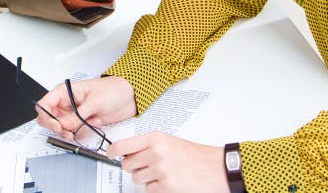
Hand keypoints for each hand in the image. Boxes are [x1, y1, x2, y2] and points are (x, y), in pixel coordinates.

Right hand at [35, 76, 136, 136]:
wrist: (129, 96)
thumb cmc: (112, 90)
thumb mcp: (94, 102)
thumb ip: (77, 115)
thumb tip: (63, 125)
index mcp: (64, 91)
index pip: (44, 104)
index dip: (46, 117)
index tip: (57, 126)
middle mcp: (66, 102)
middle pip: (48, 118)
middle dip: (55, 127)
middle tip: (67, 132)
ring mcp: (73, 113)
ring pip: (59, 127)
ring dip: (66, 132)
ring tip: (76, 132)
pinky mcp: (81, 121)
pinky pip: (72, 131)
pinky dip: (76, 134)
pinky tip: (87, 128)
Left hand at [108, 133, 226, 192]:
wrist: (216, 168)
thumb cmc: (194, 155)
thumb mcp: (169, 142)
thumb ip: (147, 146)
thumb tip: (126, 153)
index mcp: (156, 139)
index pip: (123, 145)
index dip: (112, 151)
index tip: (110, 154)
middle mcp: (156, 153)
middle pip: (127, 165)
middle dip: (134, 168)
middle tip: (147, 166)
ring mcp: (161, 171)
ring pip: (137, 179)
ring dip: (146, 179)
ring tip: (163, 173)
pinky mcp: (167, 187)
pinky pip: (149, 190)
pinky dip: (156, 188)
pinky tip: (169, 182)